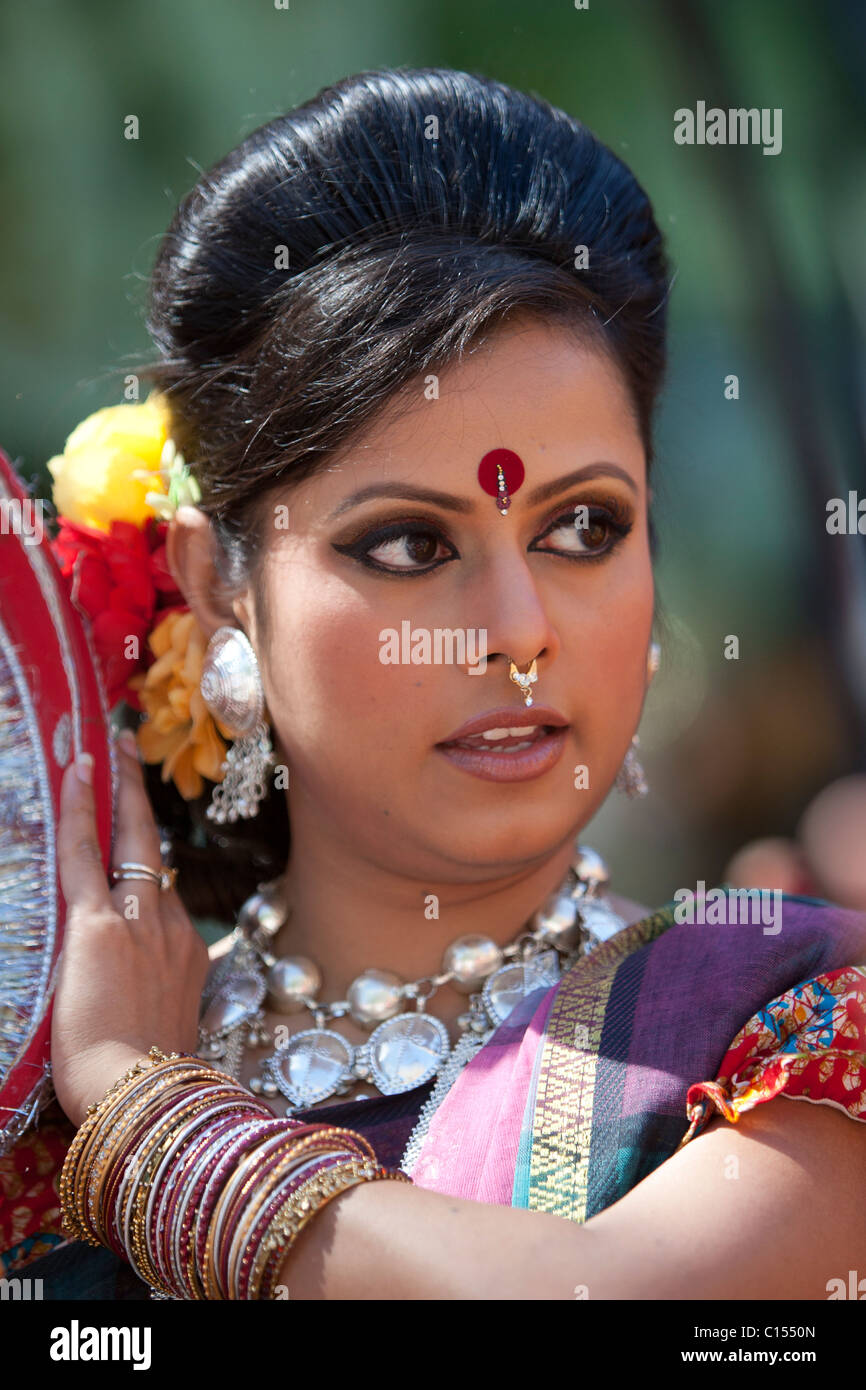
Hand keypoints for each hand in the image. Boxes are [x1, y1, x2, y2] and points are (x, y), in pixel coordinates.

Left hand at [51, 730, 209, 1126]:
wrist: (138, 1099)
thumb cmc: (145, 1085)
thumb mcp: (167, 1037)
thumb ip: (168, 1007)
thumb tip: (169, 1000)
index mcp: (188, 956)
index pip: (168, 896)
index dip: (153, 861)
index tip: (143, 833)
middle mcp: (172, 929)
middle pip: (156, 851)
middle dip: (138, 801)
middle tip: (126, 752)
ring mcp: (140, 922)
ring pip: (127, 842)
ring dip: (114, 793)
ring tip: (101, 751)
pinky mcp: (98, 926)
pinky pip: (88, 854)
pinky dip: (82, 810)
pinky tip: (77, 774)